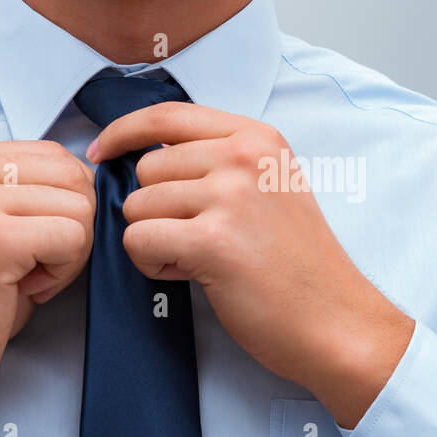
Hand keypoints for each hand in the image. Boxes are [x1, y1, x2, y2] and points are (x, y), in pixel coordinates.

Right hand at [0, 140, 96, 436]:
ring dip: (69, 253)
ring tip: (25, 278)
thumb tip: (95, 175)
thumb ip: (27, 189)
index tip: (26, 244)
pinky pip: (73, 238)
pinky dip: (64, 272)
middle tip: (32, 266)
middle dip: (72, 228)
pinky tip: (25, 289)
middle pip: (75, 178)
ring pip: (81, 208)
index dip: (62, 207)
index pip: (57, 156)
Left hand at [90, 104, 413, 427]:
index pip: (168, 115)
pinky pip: (139, 240)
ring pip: (138, 205)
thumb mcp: (271, 188)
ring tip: (200, 260)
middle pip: (147, 168)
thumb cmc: (300, 266)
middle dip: (156, 209)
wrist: (336, 320)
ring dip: (155, 239)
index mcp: (258, 138)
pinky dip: (153, 263)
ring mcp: (230, 196)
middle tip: (196, 240)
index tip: (101, 150)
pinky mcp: (212, 240)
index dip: (124, 131)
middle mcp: (244, 157)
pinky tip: (190, 274)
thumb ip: (220, 162)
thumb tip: (149, 156)